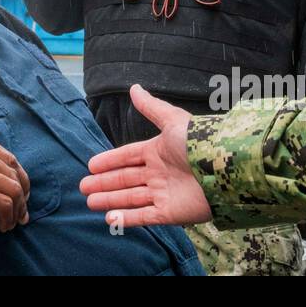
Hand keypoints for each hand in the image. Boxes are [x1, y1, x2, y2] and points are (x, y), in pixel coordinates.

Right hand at [0, 126, 30, 231]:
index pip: (10, 158)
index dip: (20, 179)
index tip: (21, 195)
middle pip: (15, 174)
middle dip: (23, 196)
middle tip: (21, 213)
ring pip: (14, 191)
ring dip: (17, 210)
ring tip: (11, 222)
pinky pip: (4, 205)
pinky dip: (8, 217)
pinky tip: (1, 225)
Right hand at [79, 84, 212, 227]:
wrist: (221, 169)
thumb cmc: (197, 142)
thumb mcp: (171, 120)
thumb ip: (151, 107)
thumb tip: (134, 87)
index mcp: (158, 152)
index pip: (127, 157)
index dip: (109, 161)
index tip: (91, 165)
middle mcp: (159, 174)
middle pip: (125, 180)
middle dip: (104, 183)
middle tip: (84, 187)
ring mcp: (164, 195)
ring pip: (131, 198)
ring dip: (111, 200)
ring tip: (90, 202)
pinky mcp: (171, 214)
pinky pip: (145, 216)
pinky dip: (127, 218)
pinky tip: (110, 217)